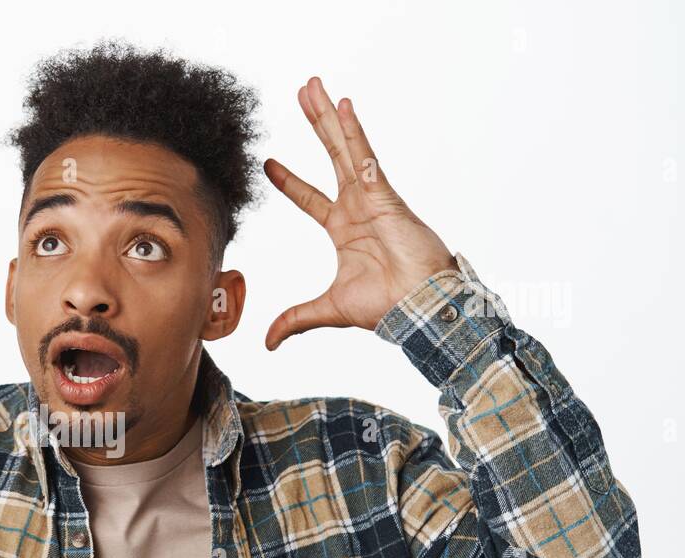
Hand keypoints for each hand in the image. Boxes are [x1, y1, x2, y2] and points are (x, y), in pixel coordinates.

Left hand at [263, 76, 454, 349]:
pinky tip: (345, 107)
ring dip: (330, 118)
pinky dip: (355, 134)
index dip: (289, 181)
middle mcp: (357, 207)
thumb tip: (268, 341)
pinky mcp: (384, 196)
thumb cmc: (386, 306)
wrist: (416, 309)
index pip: (309, 197)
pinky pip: (365, 159)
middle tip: (303, 93)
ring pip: (346, 148)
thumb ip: (296, 319)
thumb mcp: (327, 310)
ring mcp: (372, 198)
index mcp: (344, 229)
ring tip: (316, 88)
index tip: (267, 164)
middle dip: (316, 125)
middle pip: (330, 156)